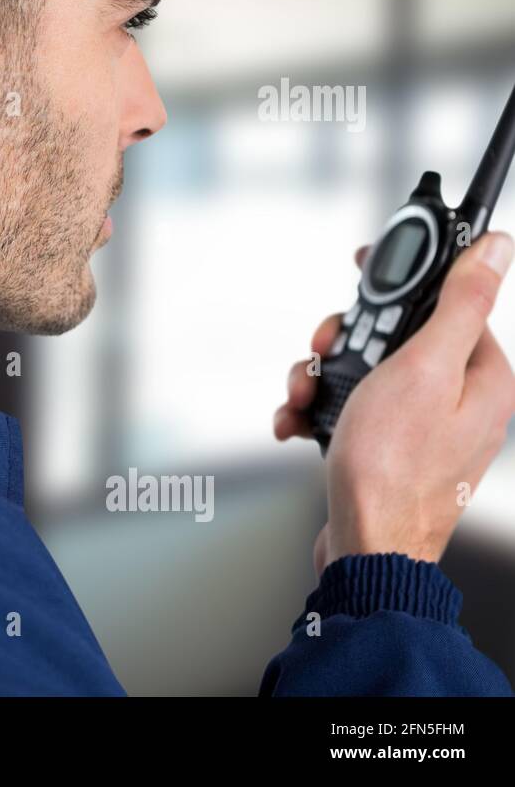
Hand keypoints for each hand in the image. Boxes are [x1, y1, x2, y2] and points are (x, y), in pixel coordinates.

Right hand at [275, 232, 514, 575]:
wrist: (365, 546)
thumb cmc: (394, 469)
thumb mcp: (425, 368)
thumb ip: (461, 303)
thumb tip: (497, 249)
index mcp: (481, 375)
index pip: (447, 300)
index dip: (401, 283)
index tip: (366, 269)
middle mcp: (457, 398)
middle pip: (396, 335)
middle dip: (346, 340)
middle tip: (327, 351)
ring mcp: (420, 425)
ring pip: (363, 370)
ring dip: (321, 376)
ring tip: (304, 396)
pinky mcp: (386, 447)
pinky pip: (348, 408)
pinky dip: (317, 410)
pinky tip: (300, 422)